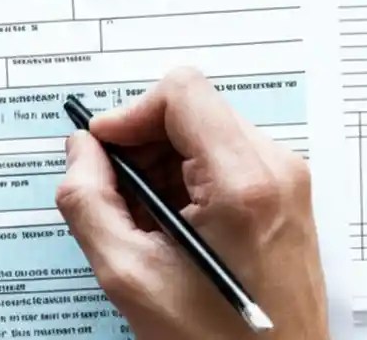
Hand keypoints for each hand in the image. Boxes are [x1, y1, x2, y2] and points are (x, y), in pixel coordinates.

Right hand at [55, 68, 327, 339]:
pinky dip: (186, 184)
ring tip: (146, 226)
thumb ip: (88, 200)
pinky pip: (223, 161)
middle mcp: (275, 171)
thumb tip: (80, 151)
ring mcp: (285, 184)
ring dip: (162, 168)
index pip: (181, 92)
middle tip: (117, 196)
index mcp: (243, 182)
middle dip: (142, 147)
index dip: (130, 113)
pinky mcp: (283, 198)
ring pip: (203, 134)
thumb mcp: (129, 274)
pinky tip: (172, 231)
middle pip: (191, 111)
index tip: (103, 148)